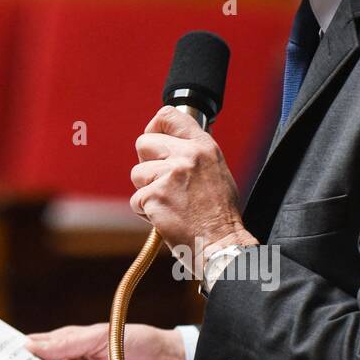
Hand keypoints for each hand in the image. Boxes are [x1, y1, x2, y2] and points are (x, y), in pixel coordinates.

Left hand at [130, 106, 255, 276]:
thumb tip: (169, 144)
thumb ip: (193, 154)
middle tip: (162, 181)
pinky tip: (166, 217)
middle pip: (143, 142)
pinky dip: (146, 211)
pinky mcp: (155, 196)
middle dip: (147, 163)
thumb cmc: (220, 214)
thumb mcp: (216, 170)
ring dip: (147, 190)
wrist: (222, 244)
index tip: (154, 139)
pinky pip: (136, 199)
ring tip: (169, 203)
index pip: (169, 115)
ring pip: (137, 173)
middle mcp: (187, 156)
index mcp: (203, 146)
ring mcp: (170, 175)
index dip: (155, 127)